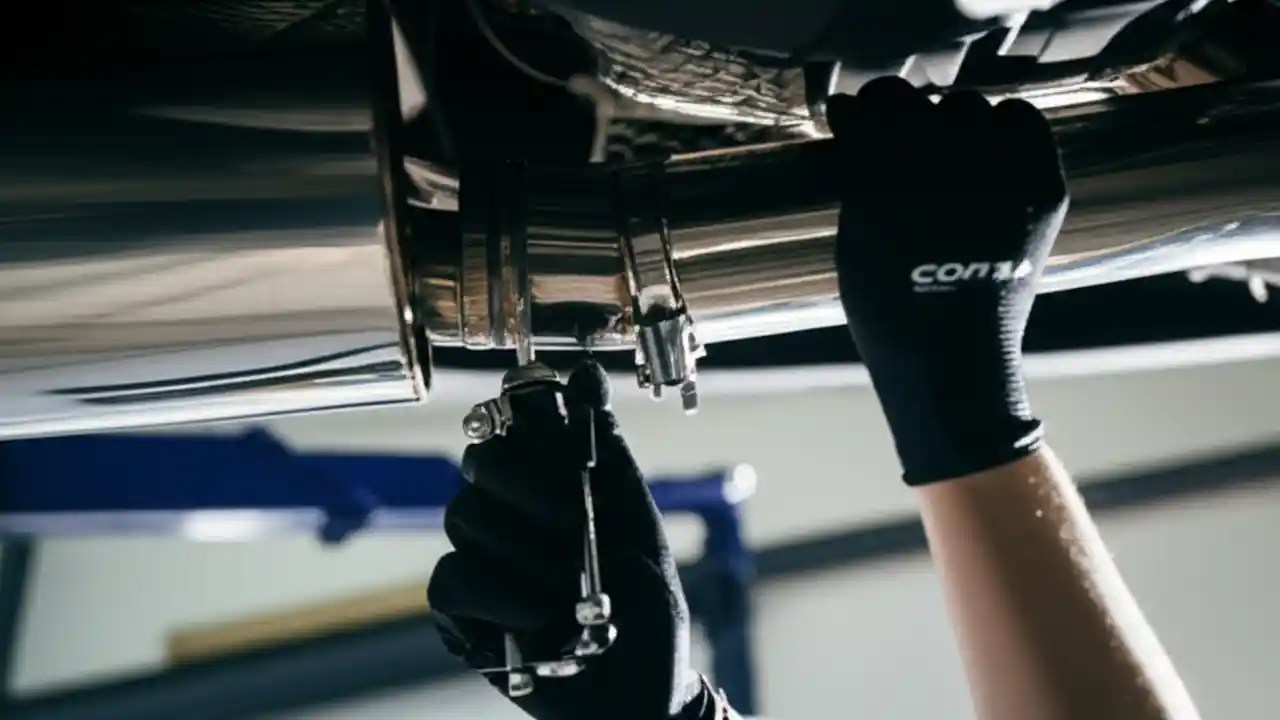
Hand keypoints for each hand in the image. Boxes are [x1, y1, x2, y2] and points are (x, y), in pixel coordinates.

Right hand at [428, 362, 708, 719]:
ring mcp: (481, 556)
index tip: (565, 440)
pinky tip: (539, 614)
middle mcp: (510, 507)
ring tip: (570, 587)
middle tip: (575, 524)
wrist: (639, 694)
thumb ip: (608, 454)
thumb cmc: (645, 610)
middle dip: (530, 488)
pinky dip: (500, 593)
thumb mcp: (640, 527)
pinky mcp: (460, 608)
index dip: (531, 413)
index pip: (518, 415)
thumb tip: (588, 373)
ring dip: (526, 550)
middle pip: (482, 458)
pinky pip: (453, 576)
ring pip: (464, 514)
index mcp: (554, 478)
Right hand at [828, 77, 1067, 484]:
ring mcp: (1001, 174)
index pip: (876, 107)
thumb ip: (858, 176)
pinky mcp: (1042, 185)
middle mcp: (948, 166)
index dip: (864, 108)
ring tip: (942, 153)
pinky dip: (1002, 129)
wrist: (950, 360)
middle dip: (902, 117)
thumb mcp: (854, 238)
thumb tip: (857, 119)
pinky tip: (985, 152)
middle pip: (920, 103)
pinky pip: (1021, 124)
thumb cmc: (888, 308)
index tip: (858, 117)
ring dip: (950, 124)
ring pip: (971, 109)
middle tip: (895, 141)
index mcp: (889, 178)